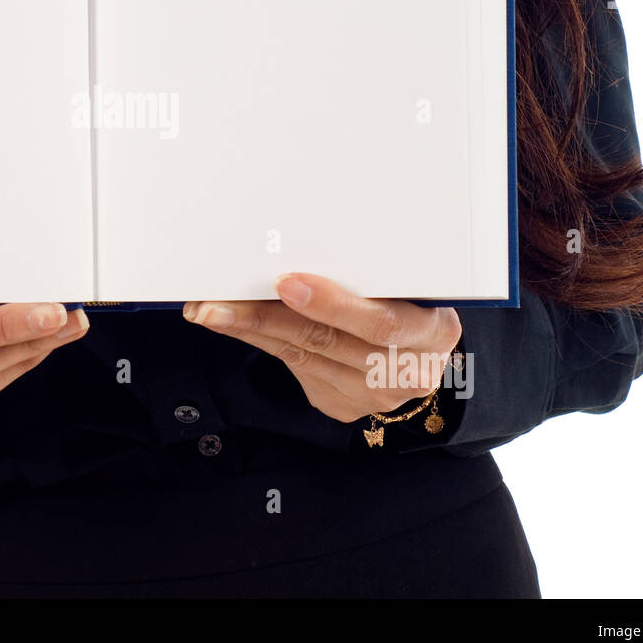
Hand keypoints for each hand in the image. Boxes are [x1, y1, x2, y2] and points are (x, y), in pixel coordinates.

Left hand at [183, 273, 459, 424]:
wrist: (421, 350)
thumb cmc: (412, 300)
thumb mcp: (410, 281)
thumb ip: (374, 270)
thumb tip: (301, 237)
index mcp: (434, 331)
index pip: (381, 322)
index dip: (332, 304)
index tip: (287, 281)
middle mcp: (408, 372)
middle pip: (328, 342)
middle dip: (267, 317)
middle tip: (219, 301)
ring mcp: (374, 396)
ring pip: (302, 357)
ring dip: (250, 331)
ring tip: (209, 310)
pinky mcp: (343, 406)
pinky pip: (294, 369)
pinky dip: (261, 342)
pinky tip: (231, 324)